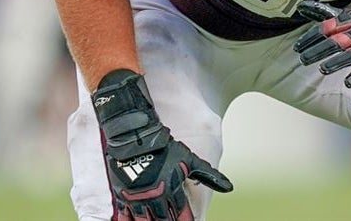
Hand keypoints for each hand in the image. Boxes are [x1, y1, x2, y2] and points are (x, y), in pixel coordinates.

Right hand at [92, 70, 232, 220]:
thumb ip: (209, 175)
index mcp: (172, 190)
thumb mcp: (190, 160)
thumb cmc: (165, 148)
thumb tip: (228, 187)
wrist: (136, 138)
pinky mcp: (122, 195)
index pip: (182, 215)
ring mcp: (137, 198)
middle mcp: (154, 197)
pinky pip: (123, 216)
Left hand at [293, 0, 350, 87]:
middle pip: (336, 42)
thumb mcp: (347, 16)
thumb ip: (324, 14)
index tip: (297, 48)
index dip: (312, 38)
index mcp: (350, 21)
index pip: (327, 27)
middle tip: (303, 60)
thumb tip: (301, 6)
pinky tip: (348, 82)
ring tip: (323, 69)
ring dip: (336, 62)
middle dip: (319, 51)